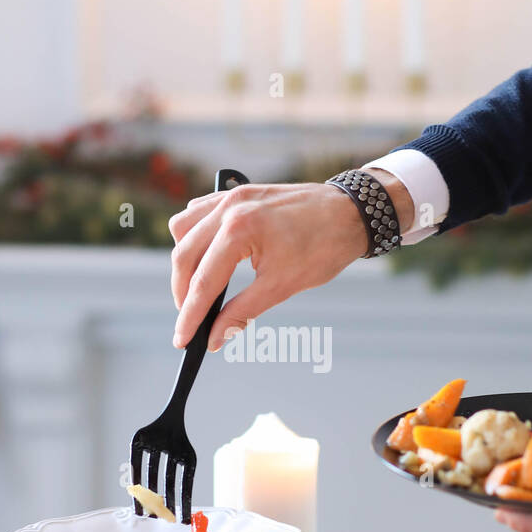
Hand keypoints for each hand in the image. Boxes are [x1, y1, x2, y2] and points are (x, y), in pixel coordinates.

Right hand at [169, 182, 370, 349]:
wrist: (350, 213)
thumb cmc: (324, 246)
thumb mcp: (282, 285)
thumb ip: (242, 312)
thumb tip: (216, 338)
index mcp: (240, 230)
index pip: (203, 281)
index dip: (190, 315)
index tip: (182, 339)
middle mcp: (229, 208)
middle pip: (184, 255)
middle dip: (183, 293)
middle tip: (191, 320)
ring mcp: (231, 196)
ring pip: (183, 229)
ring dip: (185, 260)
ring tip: (198, 288)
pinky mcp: (236, 192)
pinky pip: (198, 212)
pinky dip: (195, 236)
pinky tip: (207, 256)